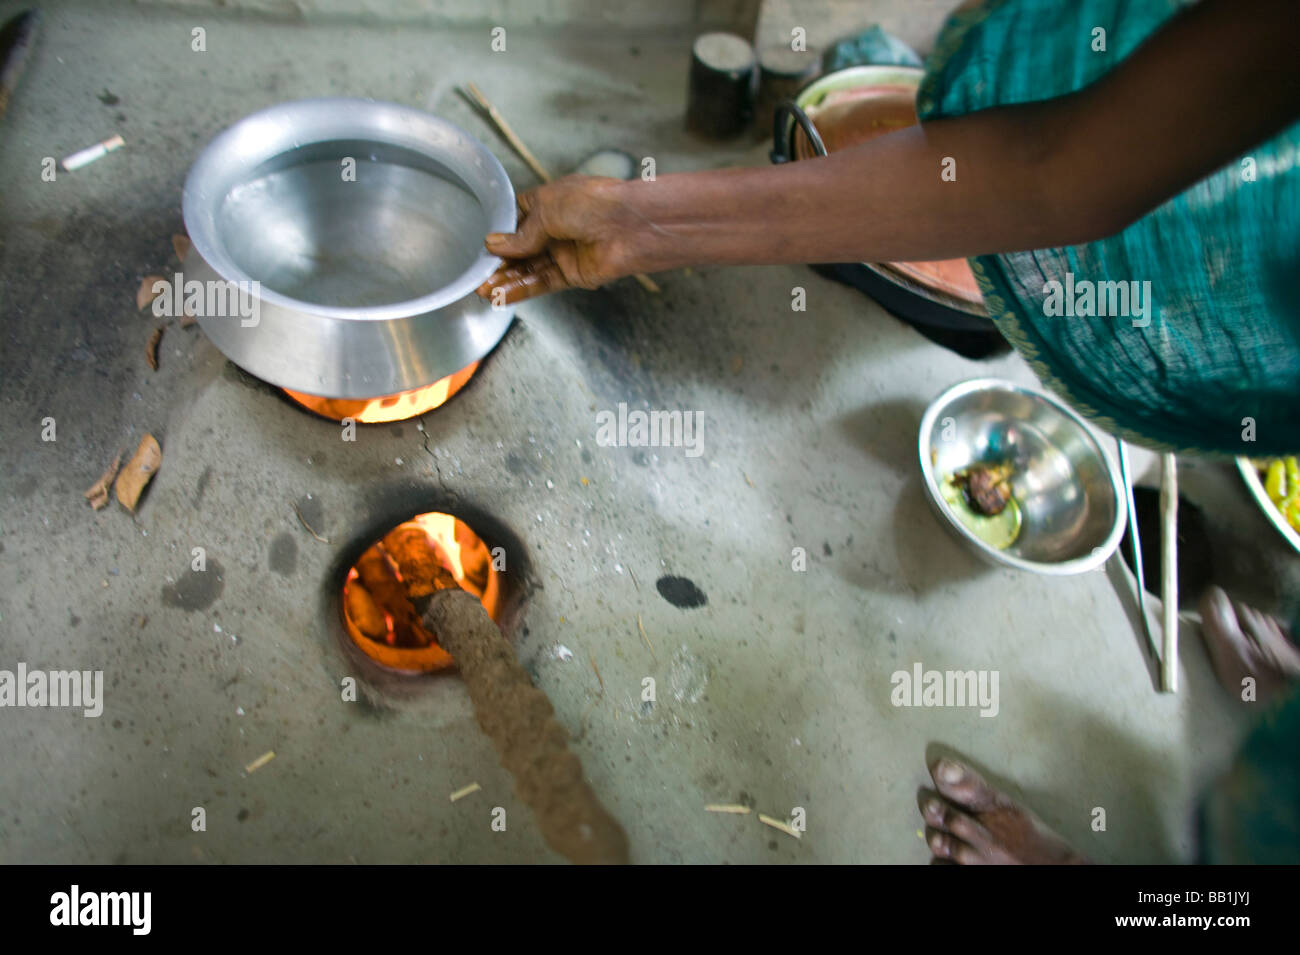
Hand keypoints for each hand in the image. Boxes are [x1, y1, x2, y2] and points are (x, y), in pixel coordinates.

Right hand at [476, 176, 643, 304]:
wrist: (630, 224)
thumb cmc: (594, 202)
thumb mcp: (546, 210)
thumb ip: (520, 234)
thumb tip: (493, 245)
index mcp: (549, 202)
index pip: (516, 219)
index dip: (499, 233)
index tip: (481, 245)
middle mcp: (556, 227)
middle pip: (520, 249)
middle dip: (499, 262)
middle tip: (477, 274)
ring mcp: (564, 252)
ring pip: (528, 269)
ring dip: (505, 279)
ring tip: (482, 288)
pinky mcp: (573, 274)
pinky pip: (542, 283)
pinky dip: (521, 289)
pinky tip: (501, 294)